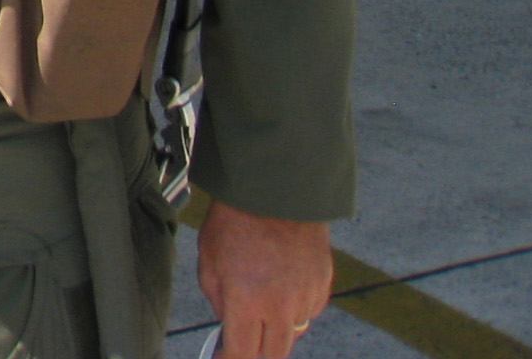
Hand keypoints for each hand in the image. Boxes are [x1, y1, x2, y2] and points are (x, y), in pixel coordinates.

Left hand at [199, 201, 333, 358]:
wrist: (273, 190)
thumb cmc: (234, 221)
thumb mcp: (209, 261)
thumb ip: (219, 302)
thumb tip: (229, 325)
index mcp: (247, 302)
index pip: (242, 354)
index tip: (224, 357)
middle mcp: (281, 307)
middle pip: (273, 354)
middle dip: (256, 354)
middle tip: (243, 343)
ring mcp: (306, 298)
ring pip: (293, 333)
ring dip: (276, 329)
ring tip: (261, 303)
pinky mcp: (322, 286)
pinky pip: (308, 311)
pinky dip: (294, 308)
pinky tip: (281, 284)